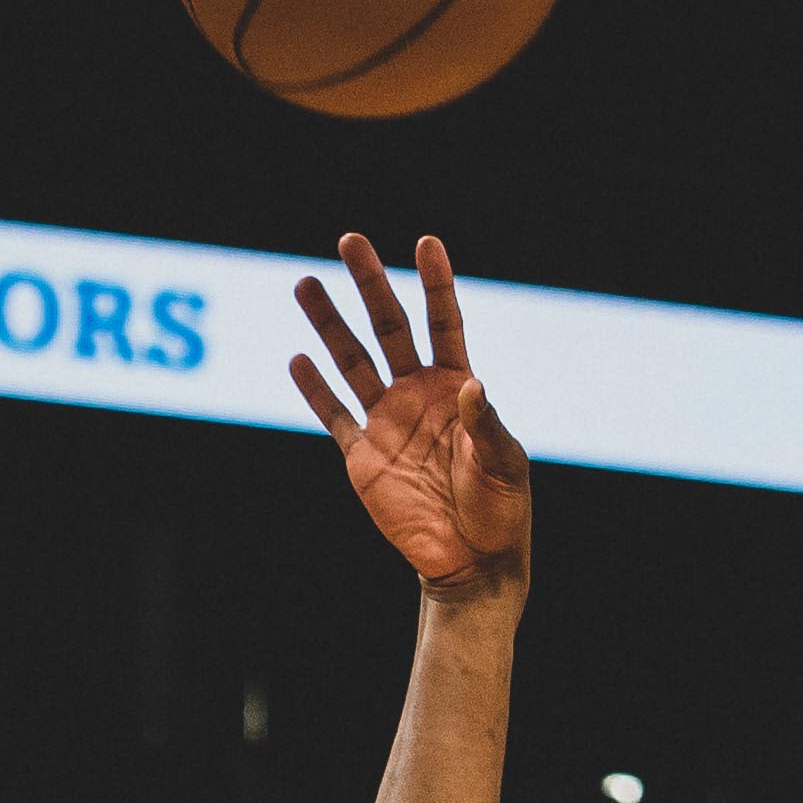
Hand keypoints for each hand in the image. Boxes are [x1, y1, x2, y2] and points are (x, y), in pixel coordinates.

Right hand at [290, 233, 529, 593]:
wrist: (471, 561)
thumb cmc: (500, 510)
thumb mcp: (504, 465)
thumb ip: (485, 424)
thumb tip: (470, 385)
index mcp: (456, 387)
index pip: (444, 323)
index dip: (435, 284)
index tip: (426, 243)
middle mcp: (418, 394)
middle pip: (389, 328)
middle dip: (370, 284)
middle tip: (350, 240)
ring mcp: (387, 422)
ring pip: (352, 362)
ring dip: (329, 324)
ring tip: (306, 283)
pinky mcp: (363, 456)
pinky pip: (334, 416)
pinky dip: (315, 391)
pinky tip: (298, 359)